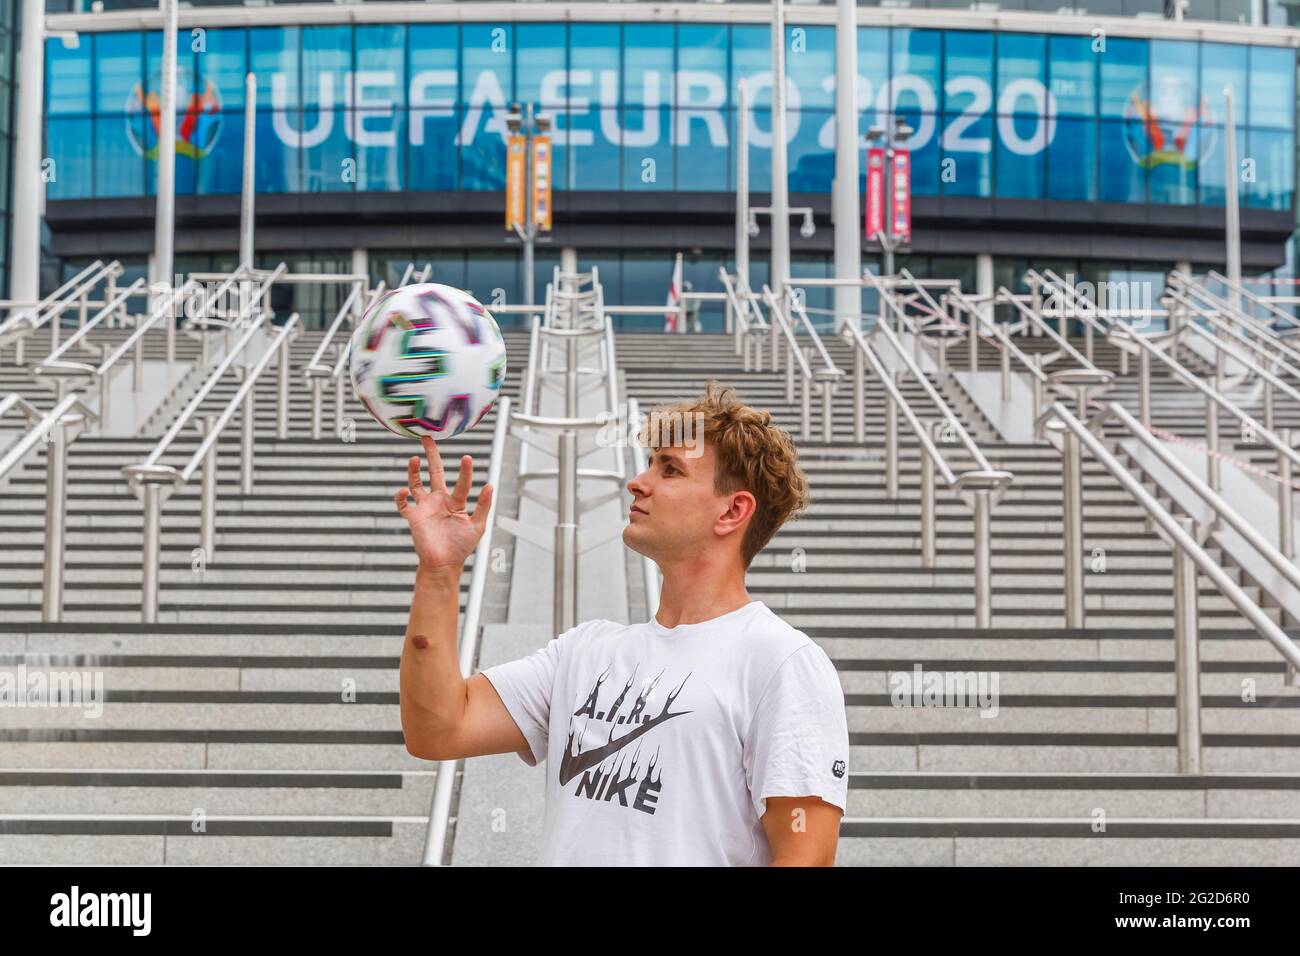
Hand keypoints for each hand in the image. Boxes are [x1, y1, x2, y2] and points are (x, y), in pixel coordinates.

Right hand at [395, 435, 493, 572]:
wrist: (444, 564)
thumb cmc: (461, 546)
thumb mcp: (477, 526)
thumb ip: (483, 506)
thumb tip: (491, 485)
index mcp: (456, 501)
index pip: (462, 481)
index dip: (465, 470)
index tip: (468, 458)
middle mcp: (439, 500)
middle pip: (435, 472)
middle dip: (432, 455)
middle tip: (428, 438)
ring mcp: (426, 507)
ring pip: (416, 483)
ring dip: (414, 471)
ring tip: (415, 458)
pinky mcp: (414, 517)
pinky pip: (404, 504)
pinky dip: (401, 496)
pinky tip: (403, 490)